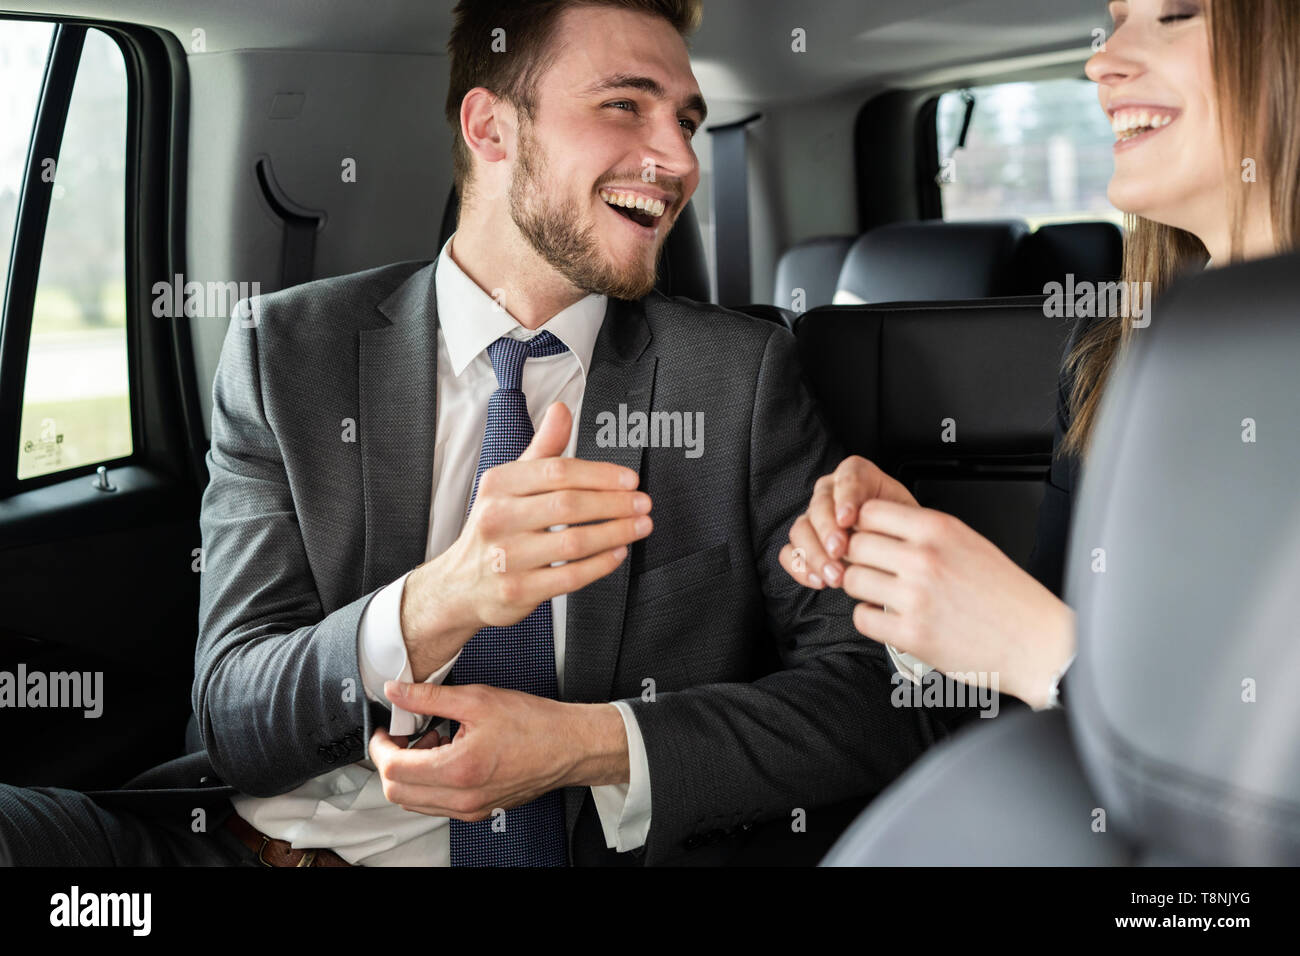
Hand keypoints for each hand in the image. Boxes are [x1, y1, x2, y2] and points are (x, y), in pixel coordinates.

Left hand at [369, 681, 629, 819]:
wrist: (569, 746)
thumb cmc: (534, 724)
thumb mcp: (477, 699)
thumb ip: (429, 697)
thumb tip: (397, 692)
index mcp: (458, 769)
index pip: (393, 769)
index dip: (379, 746)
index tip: (384, 729)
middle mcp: (462, 798)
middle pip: (397, 792)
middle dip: (392, 761)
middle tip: (405, 734)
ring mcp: (470, 809)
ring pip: (414, 802)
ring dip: (411, 773)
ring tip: (432, 742)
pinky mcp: (478, 811)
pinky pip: (436, 804)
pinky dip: (429, 783)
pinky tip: (448, 755)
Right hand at [400, 401, 651, 679]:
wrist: (462, 583)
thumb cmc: (496, 526)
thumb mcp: (510, 483)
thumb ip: (542, 449)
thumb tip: (561, 409)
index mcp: (498, 485)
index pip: (557, 471)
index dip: (600, 474)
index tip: (630, 479)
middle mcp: (498, 519)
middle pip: (568, 505)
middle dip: (614, 504)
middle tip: (642, 503)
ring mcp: (507, 558)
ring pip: (573, 542)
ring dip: (615, 533)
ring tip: (639, 526)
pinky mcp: (518, 590)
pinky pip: (570, 576)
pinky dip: (600, 565)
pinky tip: (617, 553)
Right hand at [779, 455, 917, 589]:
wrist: (900, 554)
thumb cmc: (905, 534)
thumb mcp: (909, 519)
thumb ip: (893, 516)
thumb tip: (868, 527)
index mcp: (859, 477)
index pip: (849, 477)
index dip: (846, 497)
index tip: (848, 519)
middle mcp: (831, 493)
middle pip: (819, 505)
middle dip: (827, 530)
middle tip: (839, 551)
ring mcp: (814, 518)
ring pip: (801, 529)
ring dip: (815, 554)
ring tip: (836, 577)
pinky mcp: (804, 543)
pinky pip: (789, 552)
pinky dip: (801, 568)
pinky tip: (820, 581)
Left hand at [839, 499, 1074, 707]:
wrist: (1035, 641)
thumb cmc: (1007, 594)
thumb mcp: (969, 542)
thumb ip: (926, 531)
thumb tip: (882, 525)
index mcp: (938, 529)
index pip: (869, 511)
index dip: (862, 525)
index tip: (868, 537)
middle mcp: (924, 558)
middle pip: (854, 544)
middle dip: (857, 556)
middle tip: (870, 567)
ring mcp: (915, 596)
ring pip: (852, 580)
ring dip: (861, 587)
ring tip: (881, 593)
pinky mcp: (911, 633)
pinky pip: (862, 617)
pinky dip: (870, 617)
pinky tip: (888, 617)